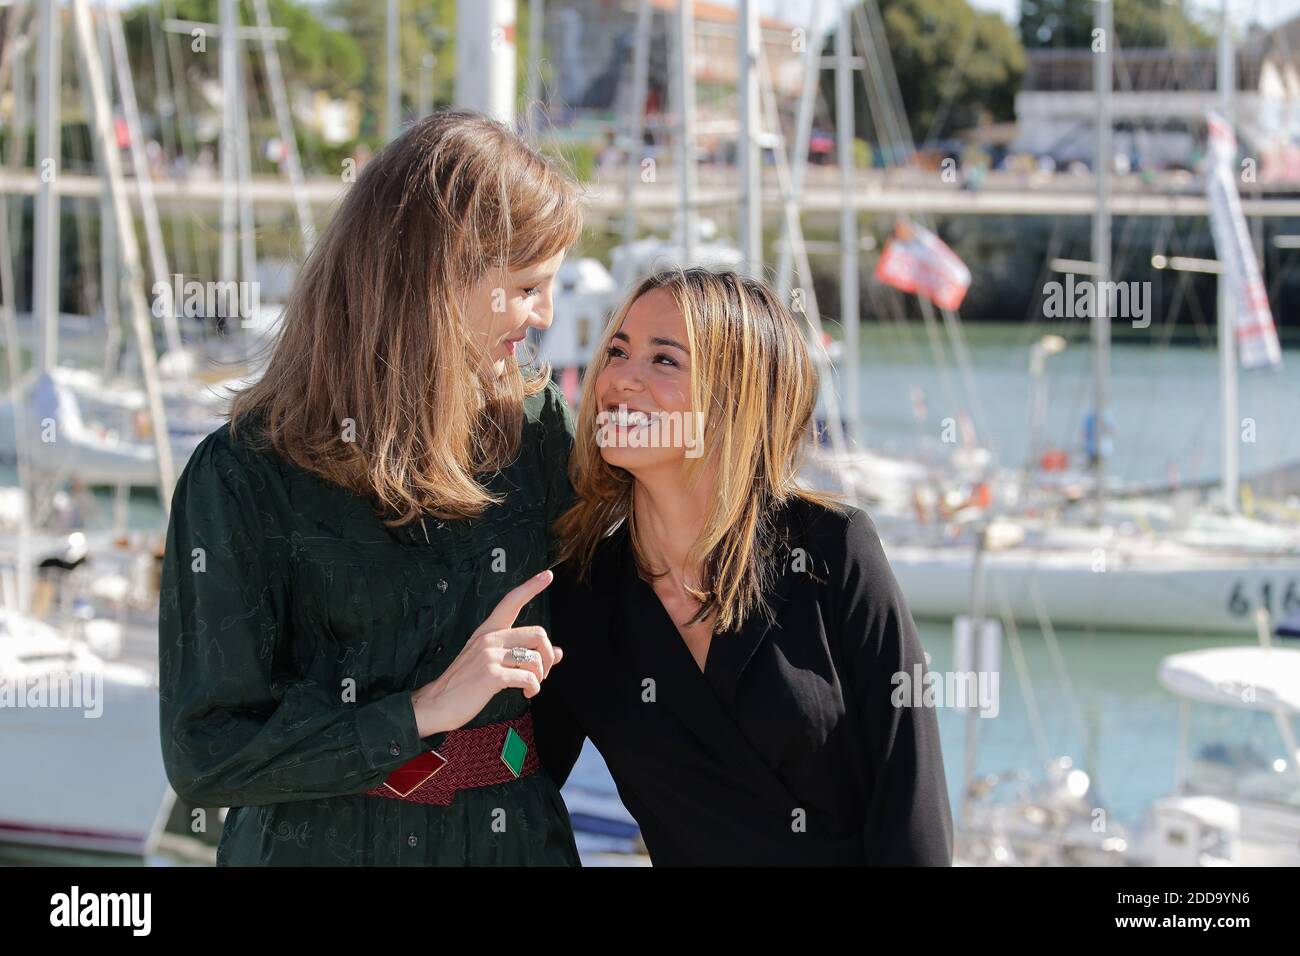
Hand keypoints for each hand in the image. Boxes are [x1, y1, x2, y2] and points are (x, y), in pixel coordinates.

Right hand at [410, 569, 562, 736]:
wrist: (436, 703)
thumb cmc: (465, 683)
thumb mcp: (491, 662)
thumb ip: (523, 655)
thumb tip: (558, 653)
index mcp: (488, 632)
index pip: (510, 602)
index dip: (530, 587)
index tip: (547, 575)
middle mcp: (489, 638)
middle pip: (537, 634)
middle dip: (548, 656)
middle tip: (542, 673)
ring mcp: (489, 656)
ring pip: (535, 658)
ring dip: (540, 677)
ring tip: (530, 686)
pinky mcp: (491, 675)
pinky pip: (527, 677)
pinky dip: (533, 687)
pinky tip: (526, 693)